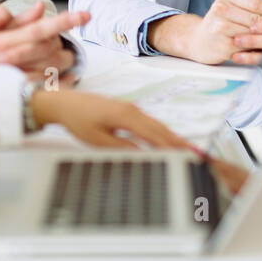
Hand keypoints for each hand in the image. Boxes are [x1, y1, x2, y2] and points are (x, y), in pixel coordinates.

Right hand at [0, 1, 89, 81]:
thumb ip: (18, 20)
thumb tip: (40, 7)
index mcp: (5, 39)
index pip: (40, 28)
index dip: (64, 21)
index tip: (85, 15)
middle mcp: (7, 57)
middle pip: (48, 51)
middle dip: (64, 49)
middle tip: (69, 51)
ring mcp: (7, 77)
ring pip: (46, 71)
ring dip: (61, 68)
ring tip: (67, 67)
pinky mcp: (8, 93)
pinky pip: (39, 90)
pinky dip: (55, 86)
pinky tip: (63, 82)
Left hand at [31, 90, 192, 148]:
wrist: (65, 103)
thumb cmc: (78, 121)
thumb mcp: (97, 139)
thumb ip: (121, 147)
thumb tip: (142, 156)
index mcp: (126, 116)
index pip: (155, 135)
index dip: (171, 147)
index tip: (185, 157)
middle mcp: (133, 110)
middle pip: (161, 129)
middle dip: (179, 143)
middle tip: (196, 156)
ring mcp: (132, 109)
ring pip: (157, 125)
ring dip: (172, 138)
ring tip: (188, 151)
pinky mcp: (128, 112)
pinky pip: (150, 124)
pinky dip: (162, 134)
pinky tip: (168, 142)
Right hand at [149, 0, 261, 64]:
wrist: (197, 41)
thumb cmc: (223, 24)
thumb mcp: (238, 9)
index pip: (256, 3)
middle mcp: (220, 9)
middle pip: (255, 19)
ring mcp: (219, 27)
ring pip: (252, 34)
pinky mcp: (221, 45)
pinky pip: (246, 48)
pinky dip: (258, 50)